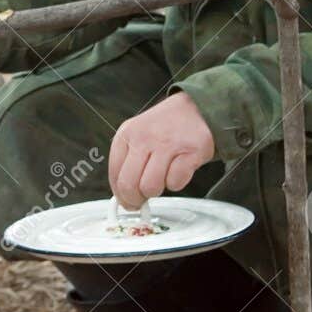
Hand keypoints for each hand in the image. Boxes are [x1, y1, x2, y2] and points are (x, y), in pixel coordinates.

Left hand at [108, 92, 215, 209]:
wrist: (197, 109)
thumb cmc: (166, 127)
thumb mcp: (138, 135)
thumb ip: (128, 162)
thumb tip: (122, 195)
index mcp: (127, 134)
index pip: (114, 174)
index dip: (120, 195)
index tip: (126, 201)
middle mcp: (144, 138)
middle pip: (129, 185)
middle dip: (135, 200)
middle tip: (142, 201)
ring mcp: (167, 144)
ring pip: (150, 187)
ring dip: (157, 191)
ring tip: (162, 180)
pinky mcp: (190, 151)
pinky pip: (175, 183)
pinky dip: (176, 184)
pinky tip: (178, 172)